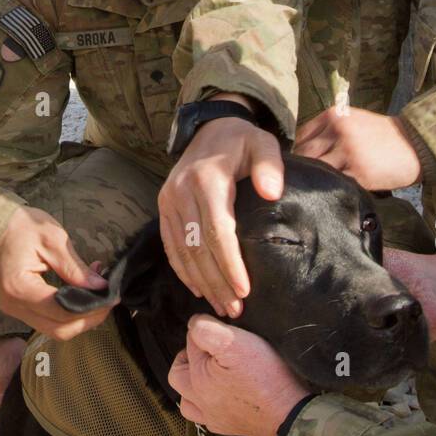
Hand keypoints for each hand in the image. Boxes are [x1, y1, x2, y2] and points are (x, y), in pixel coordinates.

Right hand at [0, 206, 109, 339]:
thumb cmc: (22, 227)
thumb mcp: (53, 240)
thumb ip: (75, 267)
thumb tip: (99, 286)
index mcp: (20, 287)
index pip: (60, 311)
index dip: (89, 308)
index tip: (110, 297)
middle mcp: (14, 306)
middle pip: (58, 329)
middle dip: (88, 319)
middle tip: (108, 301)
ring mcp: (15, 310)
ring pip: (54, 330)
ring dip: (79, 319)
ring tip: (96, 296)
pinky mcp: (20, 309)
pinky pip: (47, 321)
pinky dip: (67, 315)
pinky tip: (81, 297)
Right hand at [158, 96, 283, 316]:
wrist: (210, 127)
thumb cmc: (243, 141)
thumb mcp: (263, 143)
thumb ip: (270, 165)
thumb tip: (272, 192)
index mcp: (207, 179)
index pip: (217, 231)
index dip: (230, 264)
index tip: (244, 290)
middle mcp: (181, 190)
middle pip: (198, 248)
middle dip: (216, 282)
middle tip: (235, 309)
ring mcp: (168, 200)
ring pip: (182, 251)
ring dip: (201, 282)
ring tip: (221, 306)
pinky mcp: (163, 206)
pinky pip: (170, 244)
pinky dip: (182, 270)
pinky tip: (198, 288)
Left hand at [168, 314, 307, 435]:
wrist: (290, 412)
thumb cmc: (266, 377)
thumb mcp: (237, 342)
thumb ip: (208, 330)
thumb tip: (194, 324)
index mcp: (197, 376)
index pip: (192, 339)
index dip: (206, 327)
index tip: (223, 328)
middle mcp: (199, 399)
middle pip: (179, 371)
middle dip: (189, 355)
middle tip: (210, 348)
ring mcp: (211, 415)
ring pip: (186, 398)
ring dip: (191, 383)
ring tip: (208, 372)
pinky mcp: (225, 426)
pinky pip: (203, 415)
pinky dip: (205, 403)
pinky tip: (217, 394)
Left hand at [294, 106, 420, 189]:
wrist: (414, 144)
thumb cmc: (381, 135)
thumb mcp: (353, 121)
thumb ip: (328, 132)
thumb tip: (303, 153)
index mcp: (333, 116)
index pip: (302, 136)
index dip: (301, 152)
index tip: (305, 163)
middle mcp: (338, 131)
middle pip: (305, 154)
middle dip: (306, 168)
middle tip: (310, 178)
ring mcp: (348, 152)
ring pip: (318, 170)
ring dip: (318, 180)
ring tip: (322, 185)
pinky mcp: (359, 172)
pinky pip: (336, 183)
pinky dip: (334, 187)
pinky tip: (338, 189)